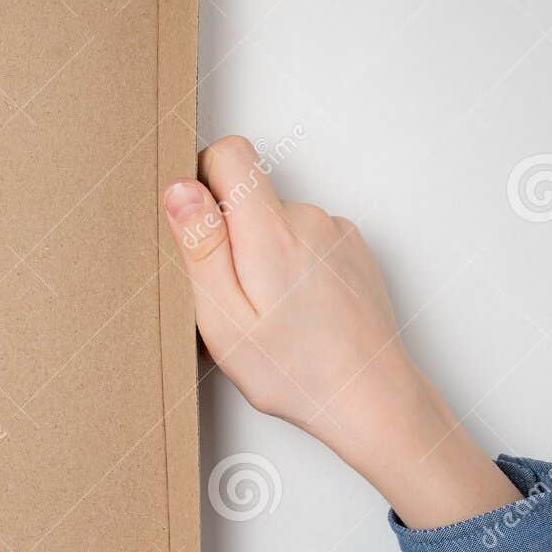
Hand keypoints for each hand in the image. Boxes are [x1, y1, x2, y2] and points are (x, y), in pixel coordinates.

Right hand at [164, 137, 518, 529]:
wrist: (372, 398)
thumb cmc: (297, 371)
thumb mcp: (224, 319)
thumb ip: (202, 247)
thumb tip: (180, 188)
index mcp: (271, 232)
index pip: (230, 153)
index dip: (202, 178)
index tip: (198, 225)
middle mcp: (309, 219)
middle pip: (250, 192)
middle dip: (230, 234)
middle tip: (233, 296)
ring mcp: (336, 232)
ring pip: (276, 219)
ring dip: (261, 253)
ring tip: (267, 310)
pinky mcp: (352, 249)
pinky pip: (304, 236)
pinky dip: (290, 263)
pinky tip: (295, 308)